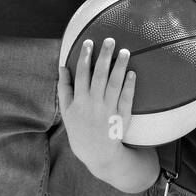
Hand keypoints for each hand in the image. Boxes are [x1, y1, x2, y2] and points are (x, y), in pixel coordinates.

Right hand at [57, 39, 136, 169]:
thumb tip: (62, 66)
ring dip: (119, 67)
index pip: (82, 74)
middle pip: (100, 76)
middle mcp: (94, 104)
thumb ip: (64, 89)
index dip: (85, 57)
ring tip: (125, 51)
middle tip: (110, 40)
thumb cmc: (80, 131)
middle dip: (104, 56)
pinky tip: (132, 73)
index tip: (89, 42)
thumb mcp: (67, 112)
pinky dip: (129, 86)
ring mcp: (108, 111)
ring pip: (114, 84)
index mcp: (79, 101)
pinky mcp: (121, 117)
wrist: (98, 156)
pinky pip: (126, 99)